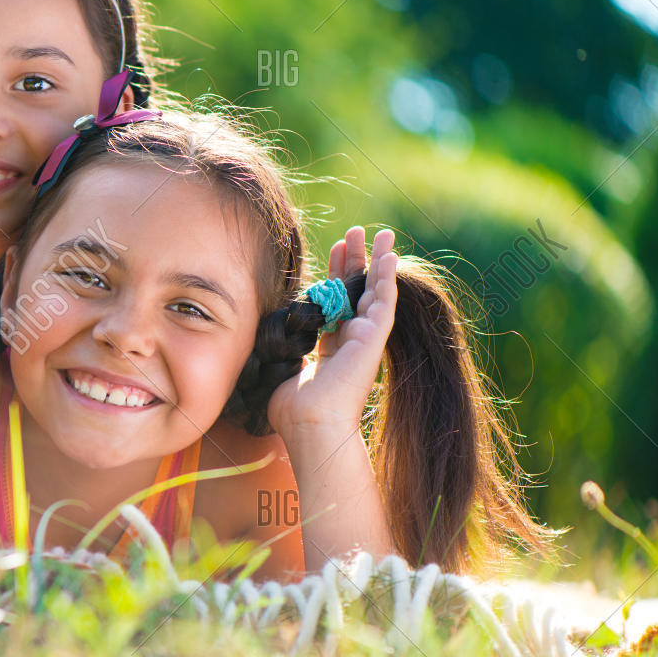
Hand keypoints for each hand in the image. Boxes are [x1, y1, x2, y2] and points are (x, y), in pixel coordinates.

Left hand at [267, 226, 397, 439]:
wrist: (309, 423)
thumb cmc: (291, 407)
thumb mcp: (283, 368)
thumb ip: (285, 349)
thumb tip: (268, 337)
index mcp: (332, 349)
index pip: (336, 304)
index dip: (335, 275)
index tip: (333, 250)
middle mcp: (352, 341)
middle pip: (356, 291)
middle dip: (355, 260)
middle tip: (355, 233)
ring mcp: (365, 339)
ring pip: (375, 291)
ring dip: (376, 260)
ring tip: (379, 233)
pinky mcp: (374, 338)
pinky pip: (385, 301)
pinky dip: (388, 277)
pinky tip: (389, 255)